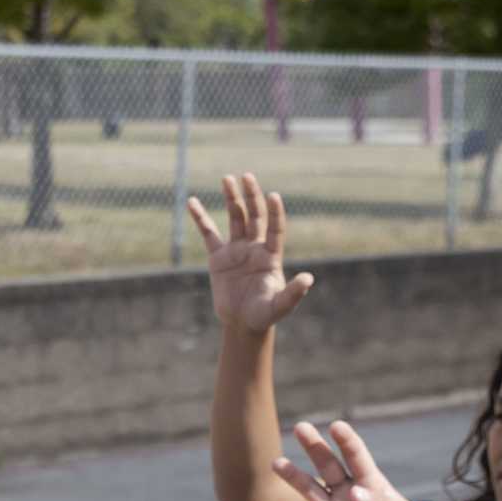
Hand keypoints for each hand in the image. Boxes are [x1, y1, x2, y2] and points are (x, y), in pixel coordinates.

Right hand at [186, 172, 314, 333]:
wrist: (243, 323)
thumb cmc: (264, 315)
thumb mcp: (279, 306)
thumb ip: (293, 293)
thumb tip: (309, 278)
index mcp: (271, 256)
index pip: (274, 229)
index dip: (274, 213)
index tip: (273, 196)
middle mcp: (255, 247)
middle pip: (255, 216)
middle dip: (251, 196)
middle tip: (247, 176)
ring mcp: (236, 250)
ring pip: (235, 218)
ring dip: (232, 199)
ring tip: (227, 178)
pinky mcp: (218, 257)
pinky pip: (208, 233)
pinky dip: (200, 218)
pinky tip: (192, 202)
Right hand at [270, 420, 442, 500]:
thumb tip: (354, 493)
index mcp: (372, 485)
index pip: (357, 457)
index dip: (347, 442)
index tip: (337, 426)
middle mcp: (349, 494)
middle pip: (328, 466)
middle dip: (315, 447)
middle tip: (301, 427)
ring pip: (310, 490)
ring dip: (294, 477)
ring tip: (277, 463)